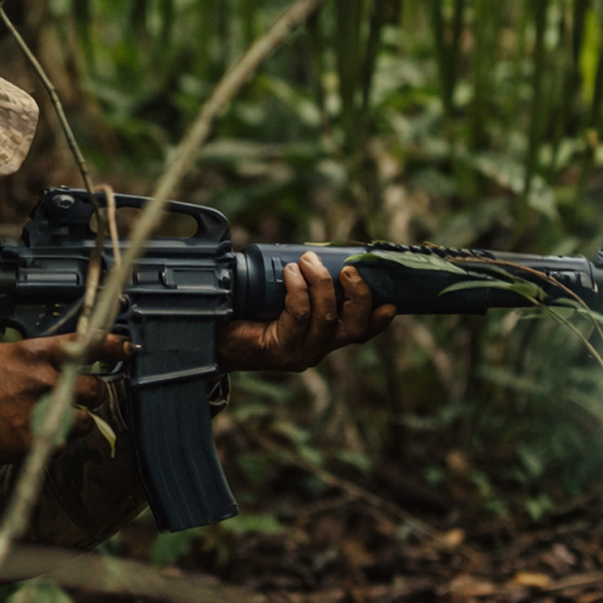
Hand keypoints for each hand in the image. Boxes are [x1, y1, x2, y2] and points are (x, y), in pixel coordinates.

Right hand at [0, 333, 133, 463]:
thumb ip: (30, 356)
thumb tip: (51, 358)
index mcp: (33, 354)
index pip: (84, 344)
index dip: (111, 346)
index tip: (125, 349)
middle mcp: (44, 380)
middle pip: (94, 387)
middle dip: (95, 392)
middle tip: (87, 395)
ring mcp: (43, 411)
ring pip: (84, 419)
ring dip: (77, 420)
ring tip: (57, 420)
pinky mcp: (39, 440)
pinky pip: (64, 442)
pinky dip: (56, 441)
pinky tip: (37, 436)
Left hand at [215, 252, 396, 371]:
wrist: (211, 334)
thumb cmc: (245, 309)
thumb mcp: (280, 294)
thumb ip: (301, 280)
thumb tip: (313, 249)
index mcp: (324, 336)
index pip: (360, 332)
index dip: (378, 320)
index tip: (391, 303)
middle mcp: (317, 348)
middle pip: (354, 329)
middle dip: (358, 296)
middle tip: (347, 270)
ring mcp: (300, 353)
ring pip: (327, 320)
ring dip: (322, 285)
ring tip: (306, 262)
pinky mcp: (279, 352)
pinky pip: (299, 317)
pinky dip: (298, 291)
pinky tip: (291, 274)